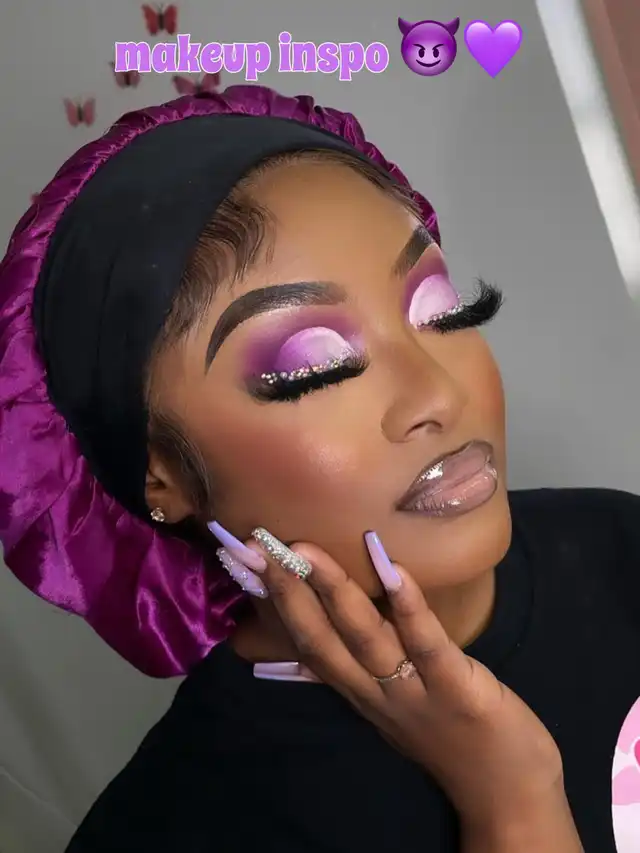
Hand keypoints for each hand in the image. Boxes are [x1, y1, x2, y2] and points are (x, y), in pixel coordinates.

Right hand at [218, 526, 579, 844]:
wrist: (505, 793)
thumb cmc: (449, 736)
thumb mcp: (390, 706)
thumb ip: (355, 671)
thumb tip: (313, 644)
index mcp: (359, 689)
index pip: (305, 641)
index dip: (273, 601)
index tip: (243, 561)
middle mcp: (374, 690)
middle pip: (321, 638)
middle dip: (287, 590)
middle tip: (256, 545)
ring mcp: (413, 690)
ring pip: (363, 638)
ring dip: (333, 591)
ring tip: (306, 549)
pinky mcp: (456, 687)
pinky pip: (426, 643)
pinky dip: (407, 606)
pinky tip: (391, 568)